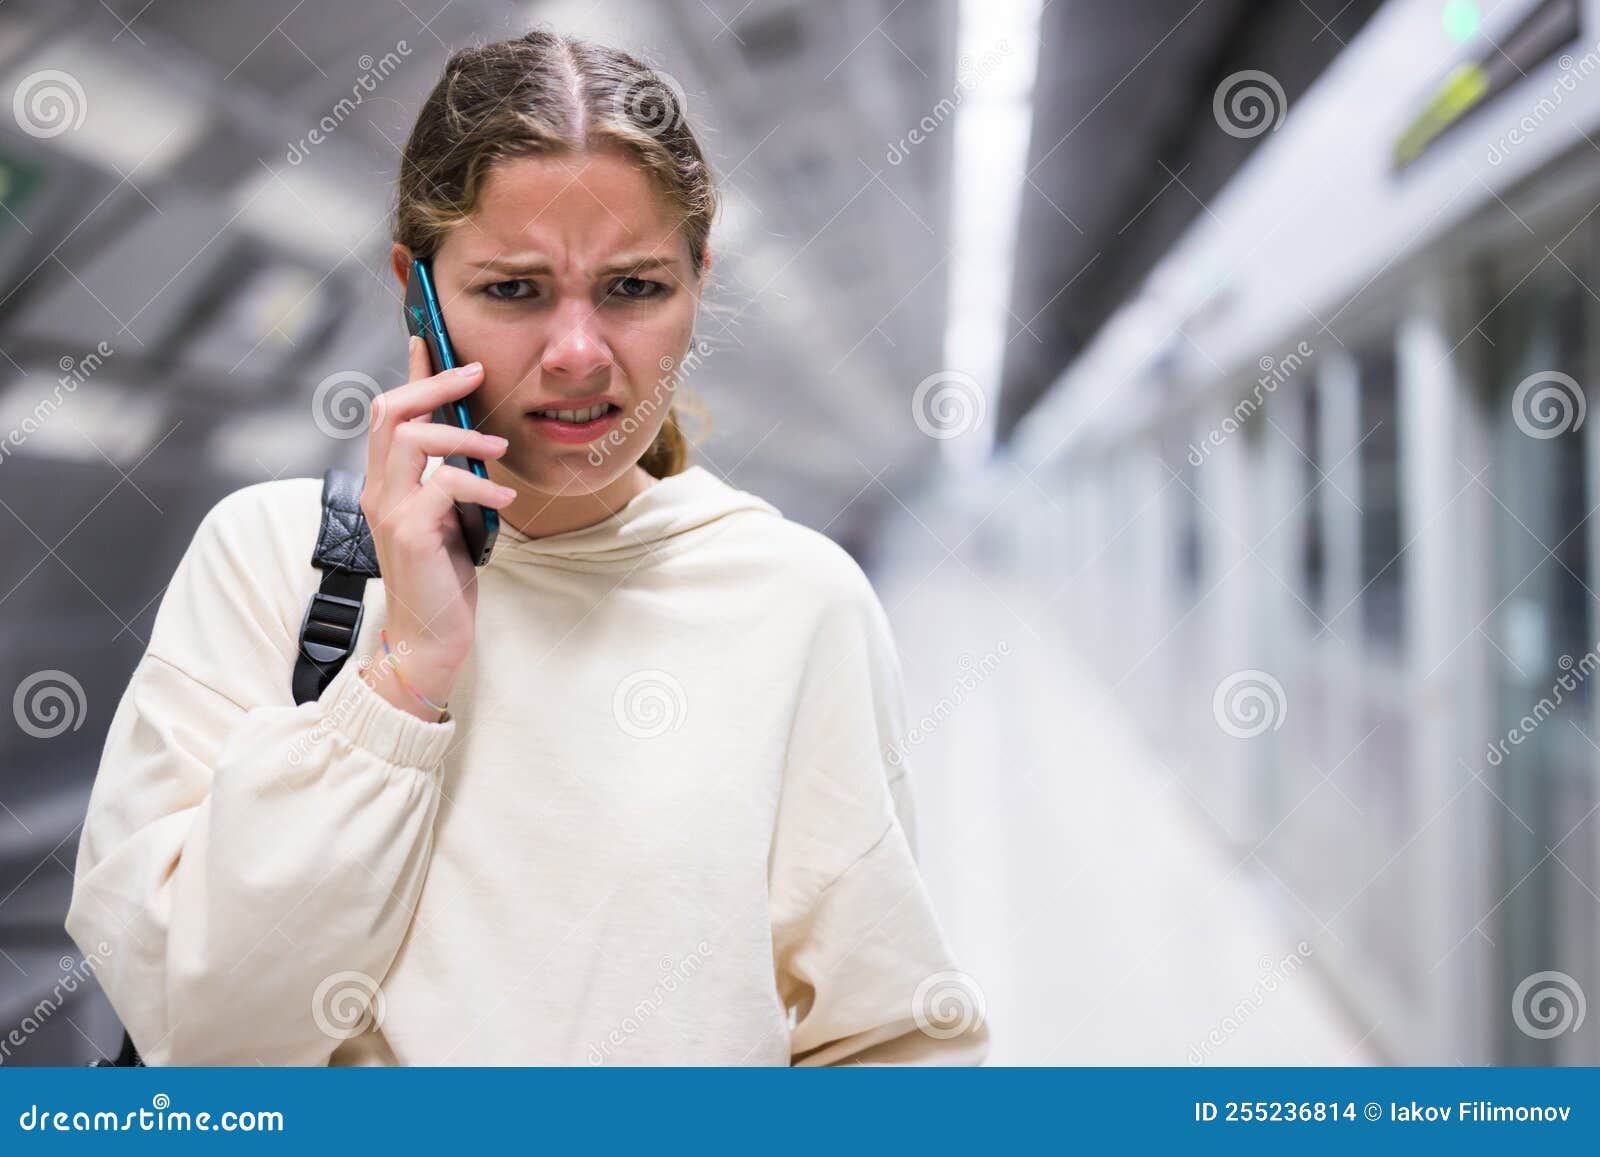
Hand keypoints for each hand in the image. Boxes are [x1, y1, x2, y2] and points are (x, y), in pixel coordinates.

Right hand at [357, 335, 515, 718]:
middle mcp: (378, 490)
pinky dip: (480, 486)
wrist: (428, 640)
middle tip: (476, 372)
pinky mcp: (409, 532)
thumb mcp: (450, 518)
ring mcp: (389, 510)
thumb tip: (474, 441)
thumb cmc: (443, 580)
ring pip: (412, 438)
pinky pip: (444, 484)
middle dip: (434, 382)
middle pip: (389, 410)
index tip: (430, 338)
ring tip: (499, 450)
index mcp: (386, 483)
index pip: (389, 413)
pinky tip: (505, 504)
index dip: (412, 373)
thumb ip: (450, 480)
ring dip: (462, 435)